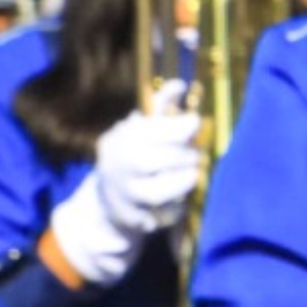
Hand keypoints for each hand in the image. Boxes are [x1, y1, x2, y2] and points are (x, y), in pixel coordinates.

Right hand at [45, 106, 203, 287]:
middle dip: (184, 155)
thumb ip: (160, 107)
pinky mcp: (139, 221)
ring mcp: (126, 198)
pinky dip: (180, 204)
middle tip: (196, 153)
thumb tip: (181, 85)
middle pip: (154, 161)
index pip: (148, 133)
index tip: (196, 121)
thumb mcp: (140, 128)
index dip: (176, 127)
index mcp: (118, 143)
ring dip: (183, 180)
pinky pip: (167, 214)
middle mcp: (117, 170)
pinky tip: (181, 194)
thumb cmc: (133, 154)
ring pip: (159, 192)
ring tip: (192, 172)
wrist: (109, 198)